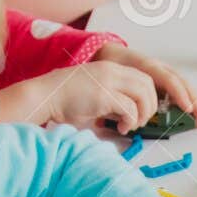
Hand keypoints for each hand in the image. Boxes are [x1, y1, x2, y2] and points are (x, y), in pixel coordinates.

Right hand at [1, 61, 159, 130]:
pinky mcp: (104, 96)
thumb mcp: (96, 93)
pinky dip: (130, 122)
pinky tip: (121, 128)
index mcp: (111, 68)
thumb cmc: (67, 99)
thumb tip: (130, 114)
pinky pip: (130, 109)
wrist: (46, 96)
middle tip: (140, 121)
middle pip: (148, 85)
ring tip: (130, 125)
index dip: (149, 96)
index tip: (144, 111)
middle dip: (150, 106)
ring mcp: (108, 82)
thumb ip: (114, 99)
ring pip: (143, 96)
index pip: (143, 78)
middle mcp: (112, 71)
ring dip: (142, 114)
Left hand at [95, 41, 196, 126]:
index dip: (180, 96)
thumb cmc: (114, 66)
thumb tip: (123, 113)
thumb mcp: (115, 75)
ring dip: (194, 103)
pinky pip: (179, 89)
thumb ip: (121, 91)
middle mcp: (160, 68)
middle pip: (183, 84)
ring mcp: (164, 72)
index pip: (169, 81)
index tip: (188, 109)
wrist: (112, 54)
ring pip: (184, 86)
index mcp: (148, 66)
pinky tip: (192, 114)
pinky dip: (187, 101)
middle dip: (195, 102)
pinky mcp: (165, 78)